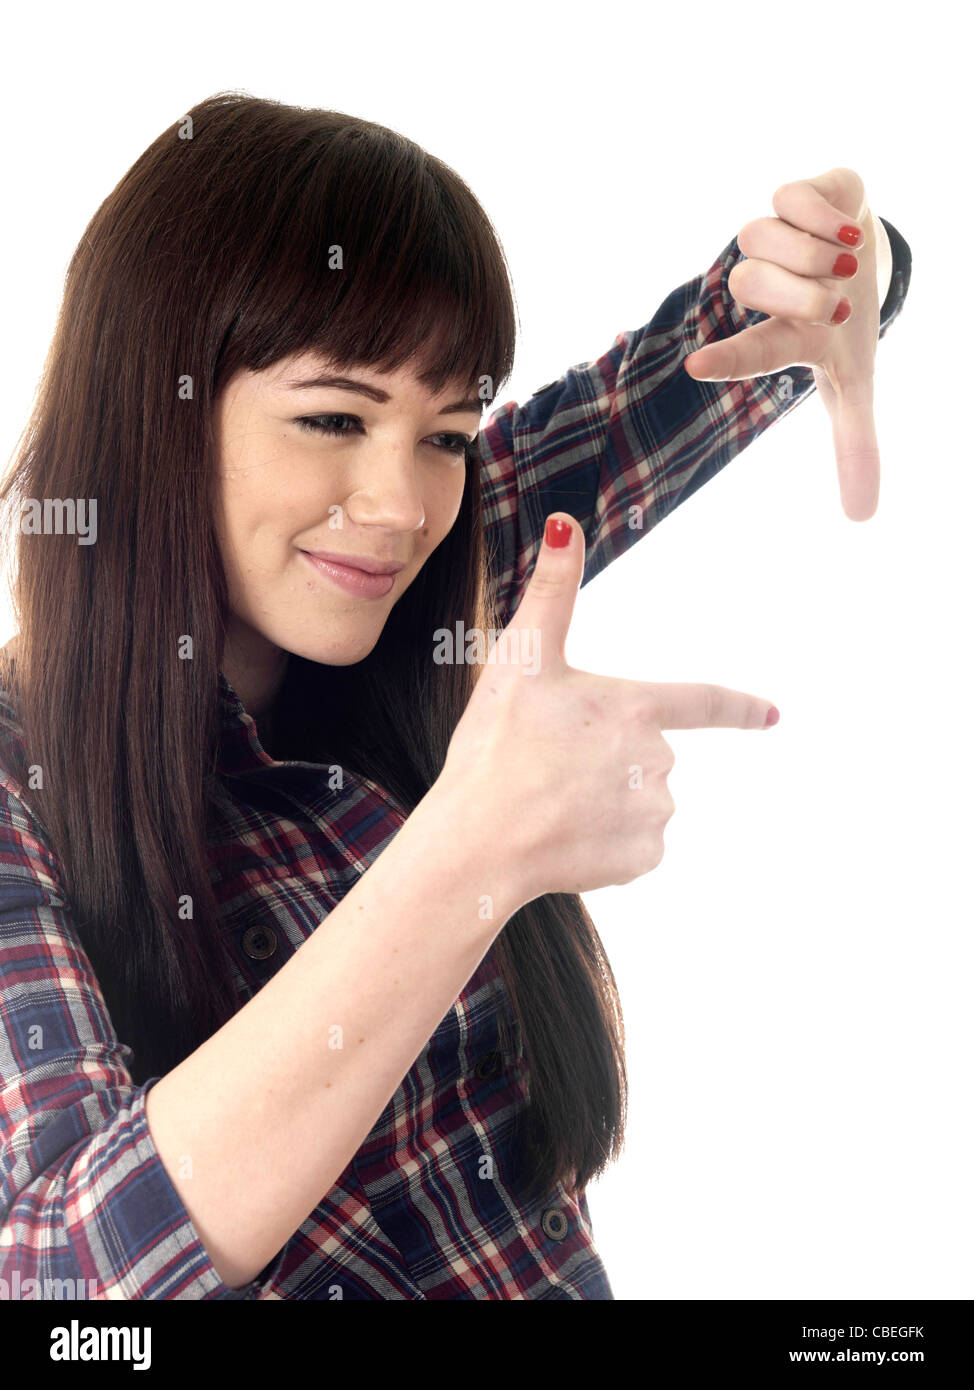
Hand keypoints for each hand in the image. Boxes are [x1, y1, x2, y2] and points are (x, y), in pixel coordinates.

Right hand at [438, 513, 778, 906]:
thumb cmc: (495, 746)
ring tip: (551, 805)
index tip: (772, 715)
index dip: (739, 708)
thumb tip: (565, 523)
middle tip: (548, 767)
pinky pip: (633, 847)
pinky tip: (565, 839)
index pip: (702, 702)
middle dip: (606, 761)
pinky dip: (603, 845)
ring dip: (603, 803)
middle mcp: (659, 758)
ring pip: (638, 802)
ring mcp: (654, 811)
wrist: (479, 840)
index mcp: (635, 708)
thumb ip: (552, 592)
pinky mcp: (643, 858)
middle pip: (645, 756)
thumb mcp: (521, 660)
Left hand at [684, 168, 886, 522]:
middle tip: (836, 303)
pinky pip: (787, 197)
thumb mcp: (856, 382)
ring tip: (843, 261)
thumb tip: (862, 517)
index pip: (746, 353)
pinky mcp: (795, 196)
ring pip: (755, 237)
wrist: (868, 250)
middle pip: (748, 285)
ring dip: (809, 253)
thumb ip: (854, 443)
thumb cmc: (847, 321)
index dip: (726, 360)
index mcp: (777, 334)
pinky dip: (820, 213)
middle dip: (799, 294)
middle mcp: (762, 287)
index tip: (696, 367)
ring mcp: (773, 240)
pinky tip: (844, 225)